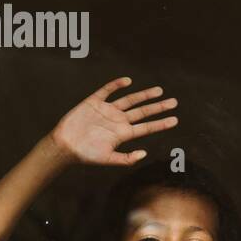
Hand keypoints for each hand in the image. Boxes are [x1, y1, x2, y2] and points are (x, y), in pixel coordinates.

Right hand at [50, 76, 177, 165]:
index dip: (161, 123)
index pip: (146, 127)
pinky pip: (107, 91)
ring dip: (143, 95)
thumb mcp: (107, 159)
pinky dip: (116, 85)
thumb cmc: (85, 155)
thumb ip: (126, 159)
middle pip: (143, 112)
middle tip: (174, 102)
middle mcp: (118, 120)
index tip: (175, 120)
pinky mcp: (94, 102)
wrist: (64, 146)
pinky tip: (127, 81)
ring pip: (129, 100)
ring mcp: (107, 110)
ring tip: (159, 91)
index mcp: (123, 133)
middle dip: (158, 107)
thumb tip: (144, 154)